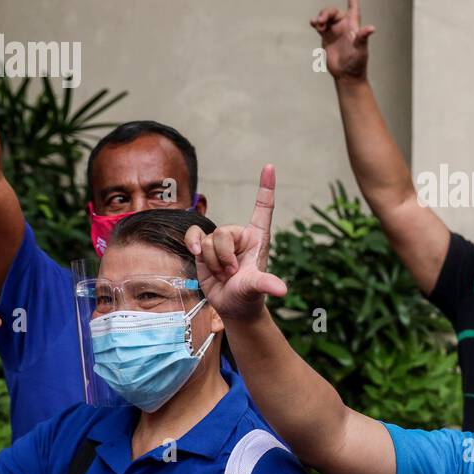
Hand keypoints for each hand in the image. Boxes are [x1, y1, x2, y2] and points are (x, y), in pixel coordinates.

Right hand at [185, 164, 289, 321]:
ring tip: (223, 275)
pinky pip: (194, 234)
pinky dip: (192, 244)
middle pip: (224, 232)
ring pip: (208, 239)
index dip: (266, 187)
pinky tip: (194, 255)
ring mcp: (221, 241)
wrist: (232, 306)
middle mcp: (240, 235)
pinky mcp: (203, 247)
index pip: (263, 208)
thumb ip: (266, 284)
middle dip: (224, 257)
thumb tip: (282, 289)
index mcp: (259, 237)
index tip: (270, 166)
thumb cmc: (249, 294)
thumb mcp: (257, 288)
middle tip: (232, 273)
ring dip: (212, 261)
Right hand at [310, 0, 374, 79]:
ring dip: (320, 18)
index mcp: (353, 26)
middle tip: (320, 22)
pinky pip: (319, 25)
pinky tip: (313, 24)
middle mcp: (344, 26)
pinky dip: (315, 22)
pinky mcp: (326, 37)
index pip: (353, 7)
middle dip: (326, 13)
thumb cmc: (357, 62)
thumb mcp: (360, 49)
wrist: (346, 74)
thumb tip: (371, 28)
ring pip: (325, 17)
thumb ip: (363, 37)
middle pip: (333, 11)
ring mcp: (334, 31)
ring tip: (317, 25)